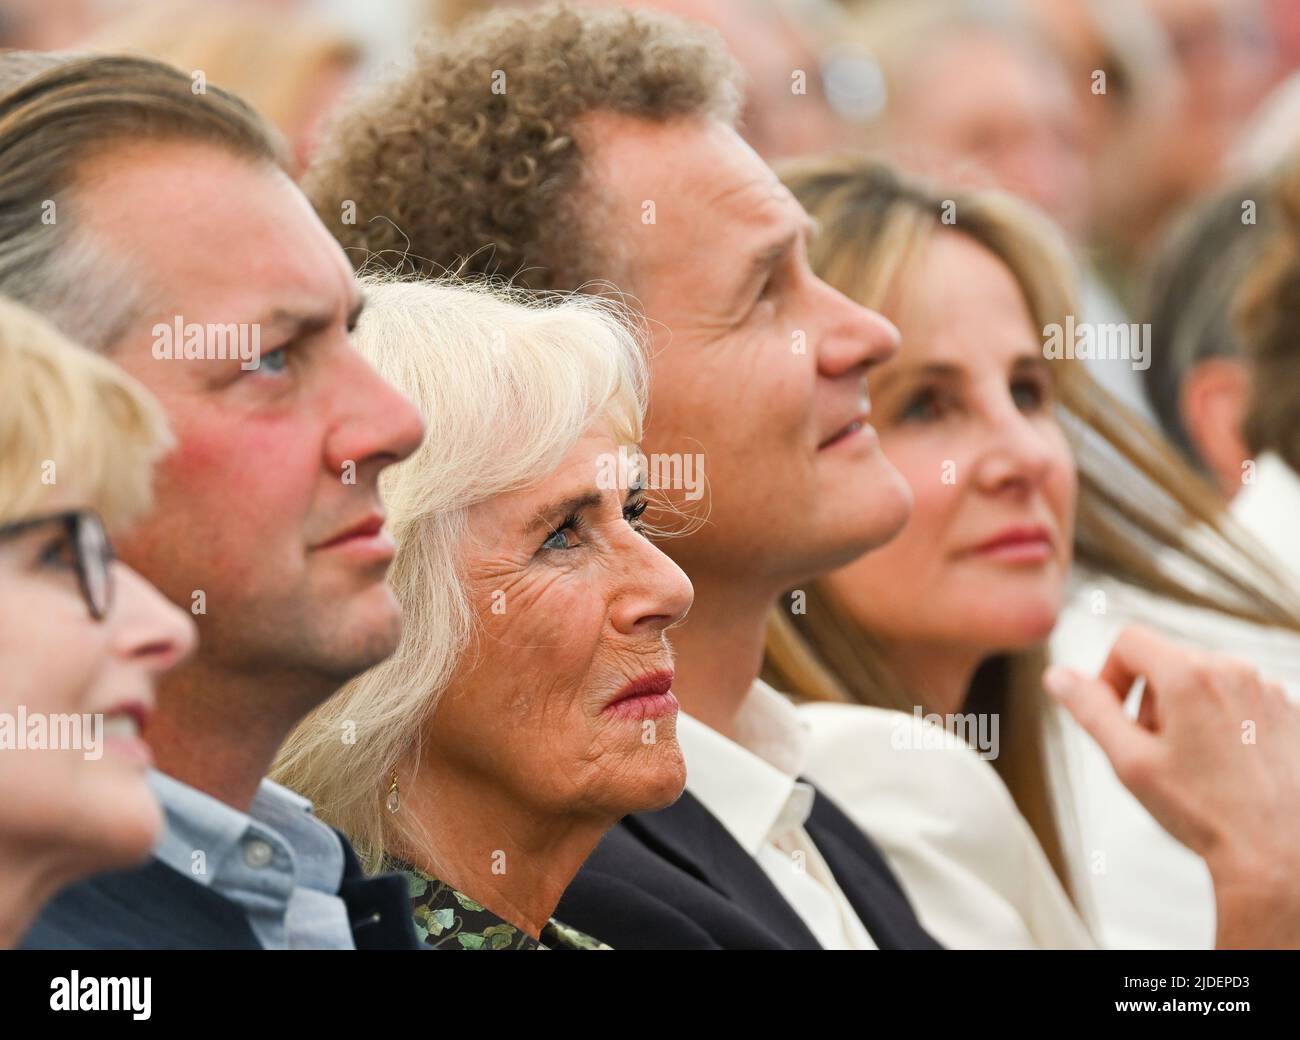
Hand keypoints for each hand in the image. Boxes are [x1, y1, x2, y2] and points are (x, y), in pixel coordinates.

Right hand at [1045, 624, 1299, 948]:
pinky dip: (1220, 719)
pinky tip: (1224, 764)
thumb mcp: (1130, 762)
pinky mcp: (1286, 708)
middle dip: (1148, 699)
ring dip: (1184, 709)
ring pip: (1201, 678)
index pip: (1128, 640)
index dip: (1110, 674)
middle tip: (1154, 752)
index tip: (1116, 716)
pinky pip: (1236, 695)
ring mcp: (1265, 687)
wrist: (1278, 851)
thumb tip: (1057, 676)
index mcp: (1189, 675)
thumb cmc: (1204, 811)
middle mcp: (1232, 669)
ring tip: (1192, 762)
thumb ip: (1090, 710)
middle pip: (1165, 661)